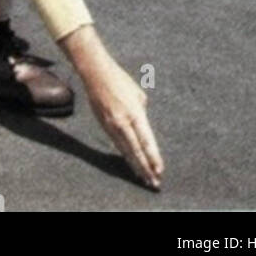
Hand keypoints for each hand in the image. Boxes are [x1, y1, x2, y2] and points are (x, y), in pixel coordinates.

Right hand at [62, 26, 163, 189]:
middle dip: (146, 168)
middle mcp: (123, 122)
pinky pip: (116, 144)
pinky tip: (130, 163)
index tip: (160, 171)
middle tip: (154, 183)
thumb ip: (142, 114)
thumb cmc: (120, 80)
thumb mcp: (139, 96)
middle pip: (136, 151)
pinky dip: (125, 155)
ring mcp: (111, 124)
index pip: (147, 142)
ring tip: (143, 178)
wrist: (95, 73)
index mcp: (135, 114)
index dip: (153, 158)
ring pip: (125, 150)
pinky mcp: (103, 124)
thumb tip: (143, 127)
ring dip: (135, 165)